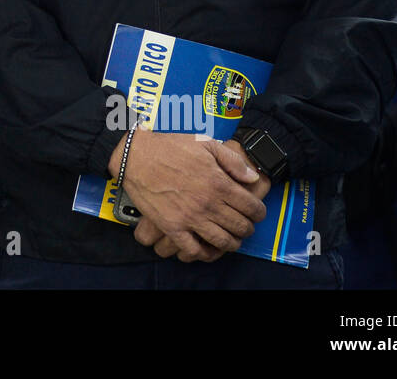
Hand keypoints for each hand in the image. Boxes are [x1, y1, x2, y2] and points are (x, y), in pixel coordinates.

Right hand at [112, 132, 265, 260]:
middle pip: (240, 226)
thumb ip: (232, 160)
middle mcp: (208, 203)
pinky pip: (194, 249)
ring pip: (222, 241)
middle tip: (246, 226)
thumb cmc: (171, 147)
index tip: (257, 213)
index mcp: (219, 183)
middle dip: (248, 228)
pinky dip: (204, 253)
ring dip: (232, 243)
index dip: (259, 212)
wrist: (136, 156)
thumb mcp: (205, 143)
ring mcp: (190, 218)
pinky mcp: (172, 227)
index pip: (252, 207)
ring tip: (232, 239)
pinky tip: (207, 248)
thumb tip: (252, 178)